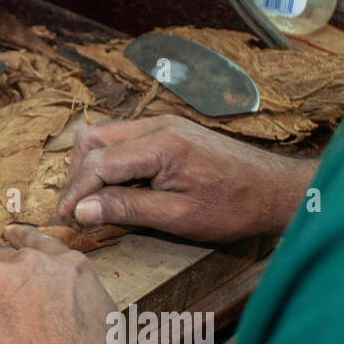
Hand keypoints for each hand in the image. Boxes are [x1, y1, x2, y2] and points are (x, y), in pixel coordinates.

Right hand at [56, 115, 316, 242]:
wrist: (276, 190)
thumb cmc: (233, 207)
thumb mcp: (177, 217)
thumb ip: (126, 209)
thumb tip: (82, 210)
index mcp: (160, 144)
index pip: (98, 162)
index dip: (76, 192)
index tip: (67, 219)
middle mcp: (157, 125)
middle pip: (94, 140)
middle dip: (78, 175)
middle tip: (77, 209)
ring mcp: (164, 124)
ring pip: (106, 136)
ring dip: (93, 167)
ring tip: (95, 202)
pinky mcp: (170, 131)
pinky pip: (126, 140)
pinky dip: (113, 163)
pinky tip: (120, 189)